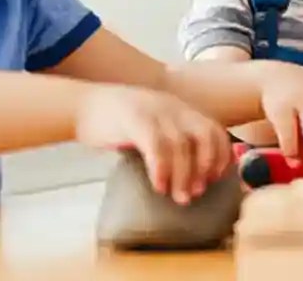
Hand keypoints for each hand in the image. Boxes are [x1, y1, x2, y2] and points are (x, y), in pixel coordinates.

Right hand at [75, 84, 231, 204]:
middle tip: (198, 191)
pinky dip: (162, 169)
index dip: (221, 155)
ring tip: (180, 198)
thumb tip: (190, 177)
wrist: (81, 105)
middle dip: (207, 166)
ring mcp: (154, 111)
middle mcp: (173, 107)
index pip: (214, 129)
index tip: (215, 179)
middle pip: (205, 135)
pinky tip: (159, 186)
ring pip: (181, 144)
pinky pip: (156, 146)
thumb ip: (171, 140)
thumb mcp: (153, 125)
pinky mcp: (134, 119)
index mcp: (180, 109)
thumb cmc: (118, 123)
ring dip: (185, 175)